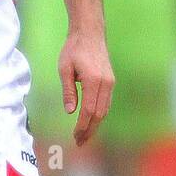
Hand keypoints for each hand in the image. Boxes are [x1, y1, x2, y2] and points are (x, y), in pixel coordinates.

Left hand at [58, 29, 114, 146]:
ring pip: (105, 110)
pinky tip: (91, 121)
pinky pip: (106, 103)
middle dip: (89, 130)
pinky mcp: (110, 81)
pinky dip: (99, 115)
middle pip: (99, 114)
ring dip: (95, 124)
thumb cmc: (74, 49)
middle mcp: (106, 84)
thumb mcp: (64, 69)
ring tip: (84, 136)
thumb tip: (71, 111)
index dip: (82, 126)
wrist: (89, 33)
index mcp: (93, 81)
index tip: (75, 137)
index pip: (88, 111)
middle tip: (79, 142)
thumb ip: (68, 91)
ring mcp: (110, 83)